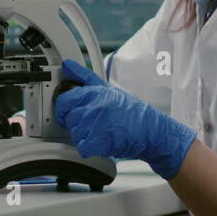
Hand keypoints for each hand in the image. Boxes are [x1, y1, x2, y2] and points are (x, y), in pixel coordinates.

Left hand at [55, 59, 196, 178]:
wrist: (152, 131)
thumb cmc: (132, 112)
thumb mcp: (108, 89)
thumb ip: (85, 77)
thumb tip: (68, 66)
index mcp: (95, 92)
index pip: (64, 99)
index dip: (64, 108)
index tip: (69, 112)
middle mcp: (94, 105)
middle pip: (68, 119)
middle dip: (76, 123)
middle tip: (92, 124)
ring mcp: (96, 123)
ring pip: (75, 134)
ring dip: (84, 137)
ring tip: (101, 132)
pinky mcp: (99, 141)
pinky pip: (82, 147)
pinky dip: (90, 149)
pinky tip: (101, 143)